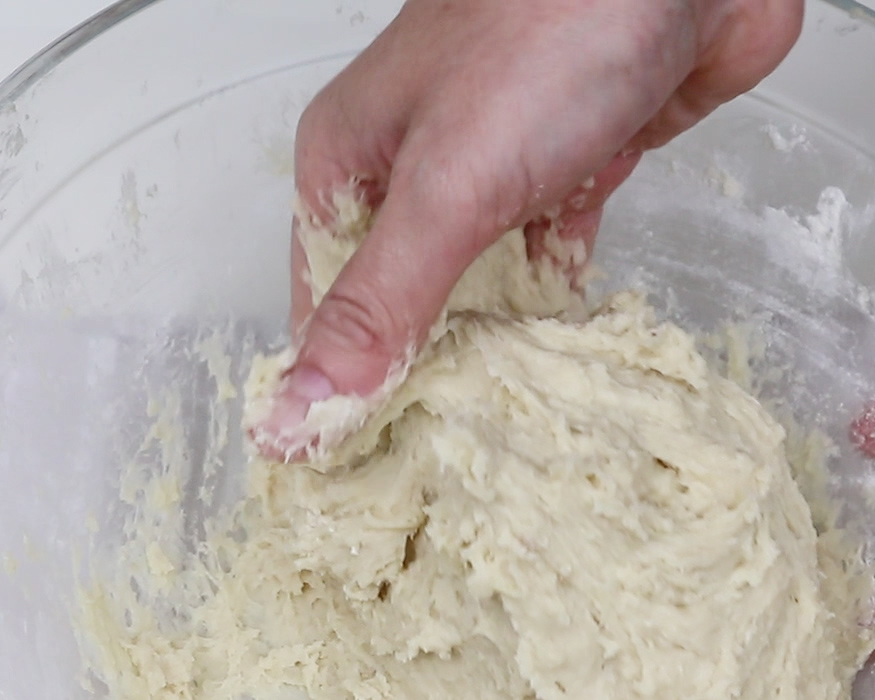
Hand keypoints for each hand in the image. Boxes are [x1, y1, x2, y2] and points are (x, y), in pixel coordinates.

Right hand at [252, 0, 803, 457]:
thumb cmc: (555, 26)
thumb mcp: (448, 185)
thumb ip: (381, 303)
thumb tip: (297, 413)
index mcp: (352, 162)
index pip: (323, 305)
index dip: (337, 390)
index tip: (359, 478)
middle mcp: (416, 165)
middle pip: (402, 302)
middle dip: (420, 379)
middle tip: (442, 479)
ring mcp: (500, 164)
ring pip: (481, 286)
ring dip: (495, 350)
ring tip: (506, 446)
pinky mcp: (577, 162)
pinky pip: (554, 257)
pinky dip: (561, 307)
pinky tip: (571, 364)